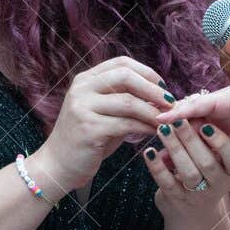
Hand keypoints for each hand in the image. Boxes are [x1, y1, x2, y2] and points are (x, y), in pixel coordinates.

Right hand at [29, 56, 170, 196]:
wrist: (57, 166)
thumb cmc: (87, 139)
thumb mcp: (104, 113)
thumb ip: (125, 100)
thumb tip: (160, 95)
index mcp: (86, 79)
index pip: (122, 63)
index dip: (147, 73)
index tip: (164, 88)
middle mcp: (82, 88)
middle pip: (126, 76)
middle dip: (153, 89)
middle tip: (171, 103)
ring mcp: (82, 107)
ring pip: (129, 102)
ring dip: (153, 111)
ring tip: (167, 120)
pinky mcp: (88, 128)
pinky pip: (126, 124)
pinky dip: (145, 128)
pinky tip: (154, 133)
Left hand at [142, 119, 229, 221]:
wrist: (192, 212)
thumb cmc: (203, 174)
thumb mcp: (212, 159)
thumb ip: (203, 141)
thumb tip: (186, 120)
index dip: (221, 142)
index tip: (206, 125)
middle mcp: (218, 185)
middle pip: (207, 162)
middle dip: (191, 140)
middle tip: (178, 120)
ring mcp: (197, 196)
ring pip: (188, 172)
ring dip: (174, 149)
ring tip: (163, 130)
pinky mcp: (176, 201)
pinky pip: (166, 182)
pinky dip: (157, 166)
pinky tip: (149, 152)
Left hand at [162, 68, 229, 172]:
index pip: (209, 140)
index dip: (196, 152)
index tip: (181, 166)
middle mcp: (223, 115)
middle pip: (194, 131)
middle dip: (177, 142)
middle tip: (158, 154)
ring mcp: (219, 106)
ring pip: (189, 118)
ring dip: (172, 128)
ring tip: (152, 135)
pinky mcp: (218, 99)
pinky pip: (192, 107)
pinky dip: (176, 112)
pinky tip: (161, 118)